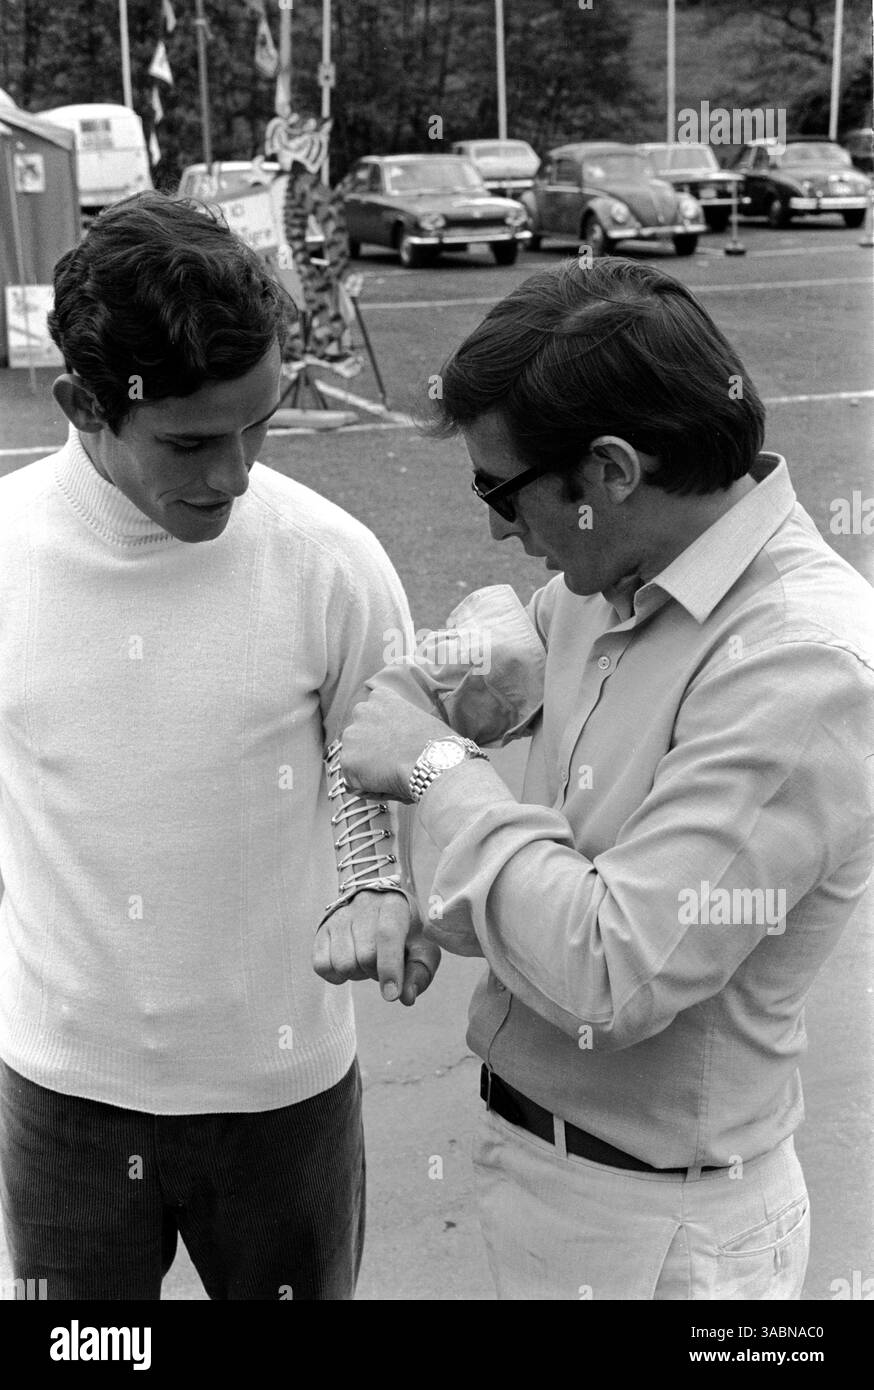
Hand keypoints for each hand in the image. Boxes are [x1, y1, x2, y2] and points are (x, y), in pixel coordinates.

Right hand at [312, 890, 440, 1004]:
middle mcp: (363, 906)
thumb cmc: (405, 930)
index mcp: (393, 905)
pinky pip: (322, 966)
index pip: (387, 936)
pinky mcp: (322, 930)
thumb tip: (406, 998)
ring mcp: (339, 917)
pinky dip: (337, 975)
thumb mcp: (422, 947)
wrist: (377, 903)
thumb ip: (420, 973)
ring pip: (342, 964)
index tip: (391, 995)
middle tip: (383, 964)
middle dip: (376, 972)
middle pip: (365, 956)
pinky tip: (350, 963)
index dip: (390, 968)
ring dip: (357, 973)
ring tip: (366, 960)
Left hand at [341, 686, 450, 801]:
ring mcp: (351, 735)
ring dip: (368, 767)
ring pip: (355, 757)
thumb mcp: (420, 720)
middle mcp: (361, 710)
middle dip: (370, 748)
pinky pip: (354, 779)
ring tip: (393, 775)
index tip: (396, 743)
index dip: (383, 732)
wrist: (435, 764)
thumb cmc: (439, 745)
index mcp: (381, 697)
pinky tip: (387, 785)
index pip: (372, 713)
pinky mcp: (347, 760)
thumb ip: (402, 723)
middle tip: (392, 762)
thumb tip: (398, 740)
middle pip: (359, 734)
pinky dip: (367, 786)